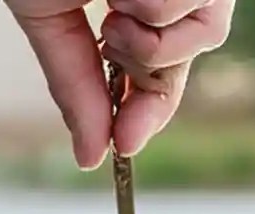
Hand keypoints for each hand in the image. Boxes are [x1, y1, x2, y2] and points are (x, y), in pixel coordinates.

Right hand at [6, 0, 233, 166]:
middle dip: (147, 60)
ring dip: (148, 23)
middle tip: (109, 28)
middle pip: (189, 54)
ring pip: (205, 30)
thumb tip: (89, 156)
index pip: (159, 70)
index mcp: (137, 1)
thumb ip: (74, 85)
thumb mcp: (49, 16)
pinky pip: (193, 4)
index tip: (122, 146)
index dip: (147, 112)